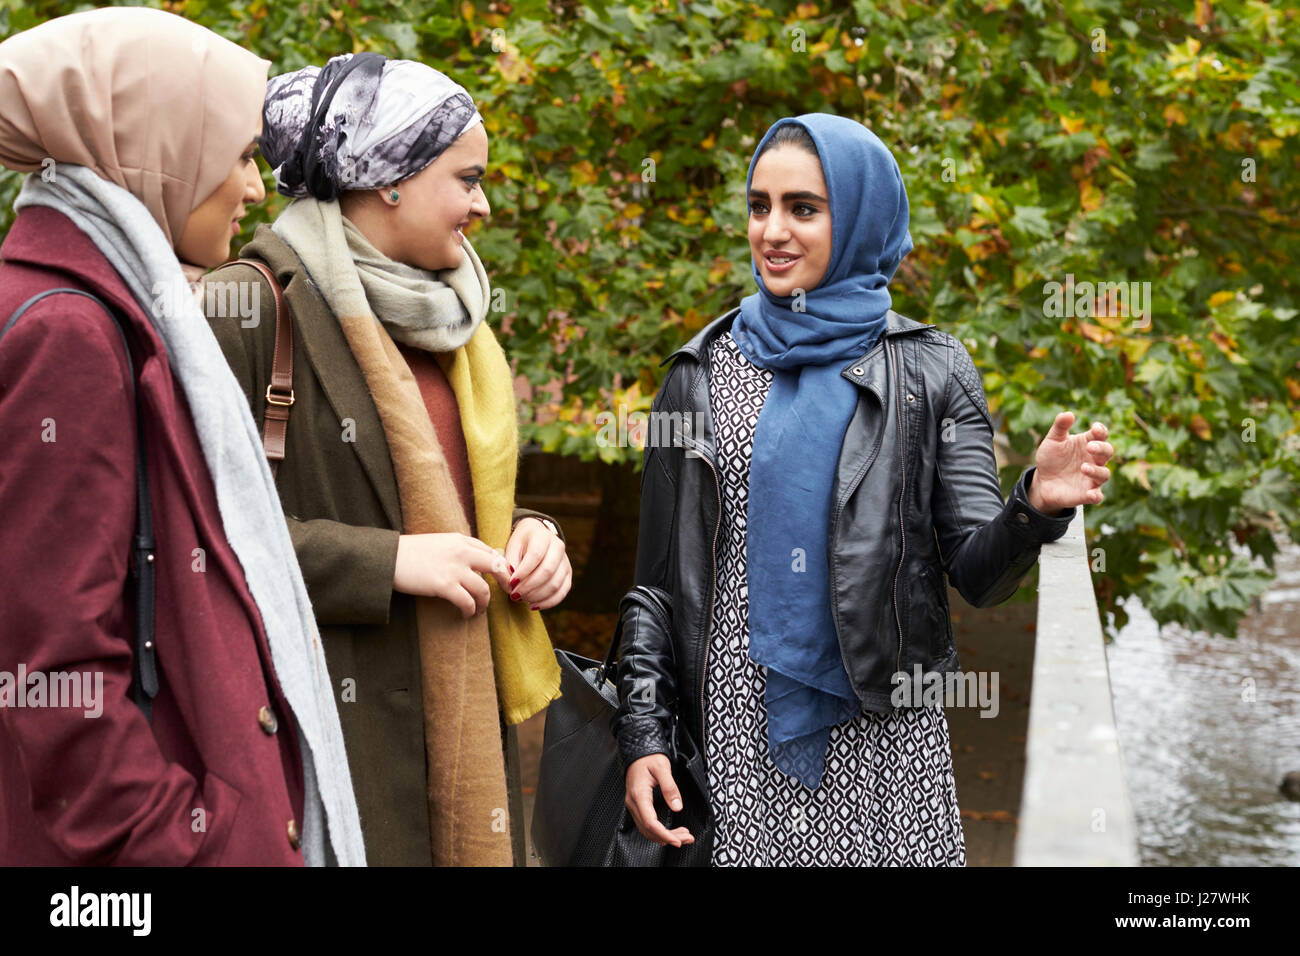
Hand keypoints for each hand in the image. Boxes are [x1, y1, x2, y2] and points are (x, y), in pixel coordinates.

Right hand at [393, 532, 507, 617]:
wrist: (388, 557)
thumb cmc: (409, 552)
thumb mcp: (438, 542)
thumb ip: (456, 549)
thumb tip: (472, 563)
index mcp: (460, 540)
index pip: (490, 551)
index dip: (499, 566)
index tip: (501, 578)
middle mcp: (461, 551)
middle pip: (496, 566)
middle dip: (504, 581)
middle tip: (504, 593)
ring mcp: (454, 569)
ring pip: (483, 589)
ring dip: (485, 602)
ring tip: (480, 610)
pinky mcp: (444, 585)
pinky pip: (467, 602)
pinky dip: (470, 610)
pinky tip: (466, 614)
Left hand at [504, 517, 571, 610]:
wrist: (537, 537)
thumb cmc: (522, 543)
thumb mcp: (512, 546)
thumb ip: (509, 562)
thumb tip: (512, 583)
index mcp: (542, 536)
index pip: (535, 555)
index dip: (523, 572)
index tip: (511, 583)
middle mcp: (558, 547)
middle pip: (547, 571)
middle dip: (529, 587)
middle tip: (514, 595)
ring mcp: (565, 562)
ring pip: (555, 584)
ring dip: (537, 596)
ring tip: (521, 599)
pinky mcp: (568, 574)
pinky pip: (562, 592)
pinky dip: (548, 602)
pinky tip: (533, 605)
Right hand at [625, 753, 694, 846]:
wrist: (638, 752)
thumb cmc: (649, 758)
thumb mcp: (662, 768)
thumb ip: (670, 788)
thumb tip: (677, 807)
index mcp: (639, 795)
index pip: (650, 822)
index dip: (664, 834)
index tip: (677, 841)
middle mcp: (633, 803)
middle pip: (649, 829)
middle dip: (668, 837)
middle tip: (687, 839)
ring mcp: (634, 805)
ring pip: (647, 829)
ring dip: (665, 836)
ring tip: (683, 836)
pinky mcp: (637, 806)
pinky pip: (646, 824)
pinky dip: (659, 831)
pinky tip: (670, 832)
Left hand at [1031, 412, 1114, 512]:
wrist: (1042, 481)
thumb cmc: (1052, 458)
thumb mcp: (1052, 440)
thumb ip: (1060, 427)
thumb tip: (1068, 414)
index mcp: (1088, 443)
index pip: (1101, 434)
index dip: (1101, 431)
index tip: (1095, 429)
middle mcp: (1094, 460)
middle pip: (1107, 452)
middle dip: (1101, 448)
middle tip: (1089, 447)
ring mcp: (1092, 477)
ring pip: (1104, 474)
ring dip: (1097, 471)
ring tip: (1083, 467)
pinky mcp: (1087, 493)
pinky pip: (1097, 496)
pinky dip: (1096, 495)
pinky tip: (1091, 494)